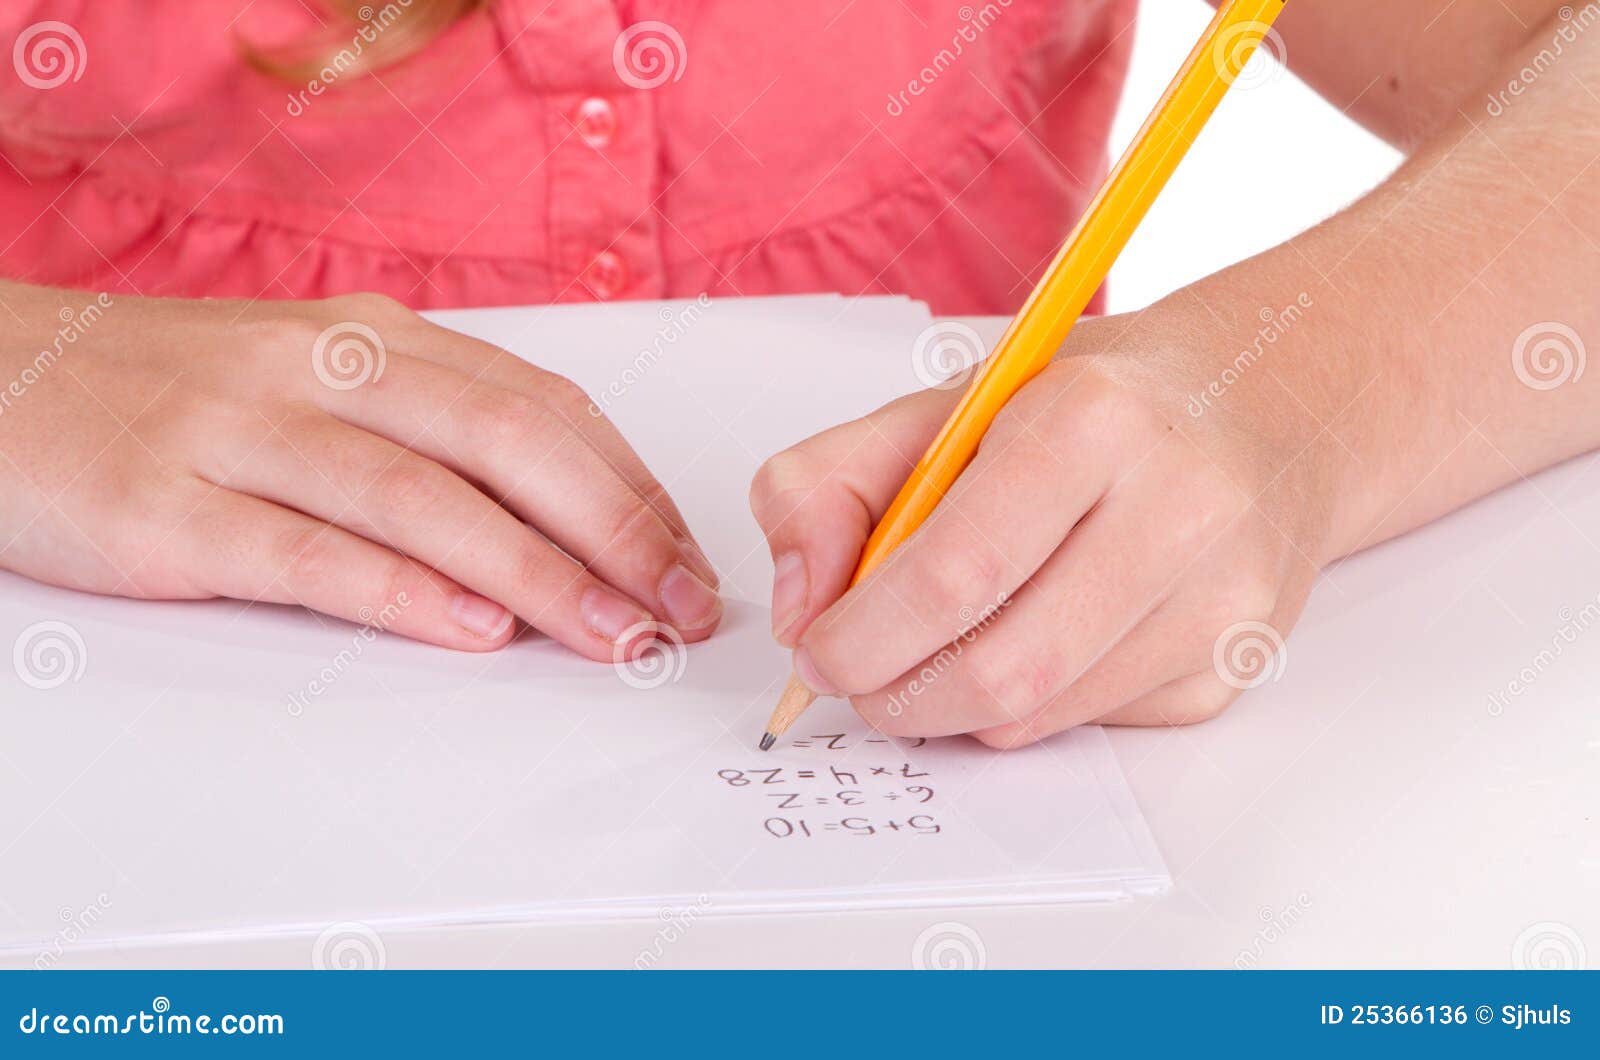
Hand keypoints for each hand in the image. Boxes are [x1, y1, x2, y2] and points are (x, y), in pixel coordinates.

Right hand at [0, 285, 720, 657]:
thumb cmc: (175, 391)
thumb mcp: (319, 376)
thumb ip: (427, 430)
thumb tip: (559, 515)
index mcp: (373, 337)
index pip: (539, 407)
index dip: (628, 486)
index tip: (685, 557)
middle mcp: (322, 369)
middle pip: (506, 442)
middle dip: (615, 529)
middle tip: (681, 605)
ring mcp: (244, 434)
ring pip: (424, 498)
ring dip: (537, 572)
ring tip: (612, 634)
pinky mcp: (170, 509)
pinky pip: (307, 551)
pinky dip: (402, 591)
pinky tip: (473, 628)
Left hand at [750, 308, 1335, 745]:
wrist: (1263, 408)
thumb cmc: (1090, 405)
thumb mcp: (945, 403)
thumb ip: (832, 482)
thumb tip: (800, 611)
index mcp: (1091, 420)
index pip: (957, 571)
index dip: (864, 635)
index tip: (817, 651)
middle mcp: (1177, 510)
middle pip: (1000, 671)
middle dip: (897, 695)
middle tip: (860, 677)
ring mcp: (1219, 600)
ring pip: (1037, 716)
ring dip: (954, 705)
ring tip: (942, 645)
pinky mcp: (1230, 665)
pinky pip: (1086, 726)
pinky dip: (1027, 705)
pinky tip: (1037, 635)